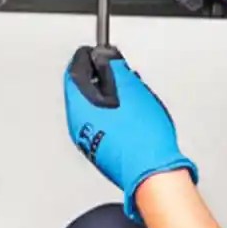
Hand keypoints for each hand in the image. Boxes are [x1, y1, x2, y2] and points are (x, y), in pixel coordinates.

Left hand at [63, 46, 196, 220]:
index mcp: (79, 107)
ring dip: (112, 98)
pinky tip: (135, 119)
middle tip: (124, 76)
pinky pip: (104, 124)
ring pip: (95, 108)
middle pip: (83, 89)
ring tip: (135, 101)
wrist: (152, 175)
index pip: (74, 70)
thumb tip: (104, 55)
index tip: (103, 52)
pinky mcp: (101, 151)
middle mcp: (78, 125)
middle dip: (104, 78)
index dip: (89, 57)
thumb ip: (114, 67)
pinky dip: (115, 115)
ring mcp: (89, 140)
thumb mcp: (131, 89)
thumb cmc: (142, 136)